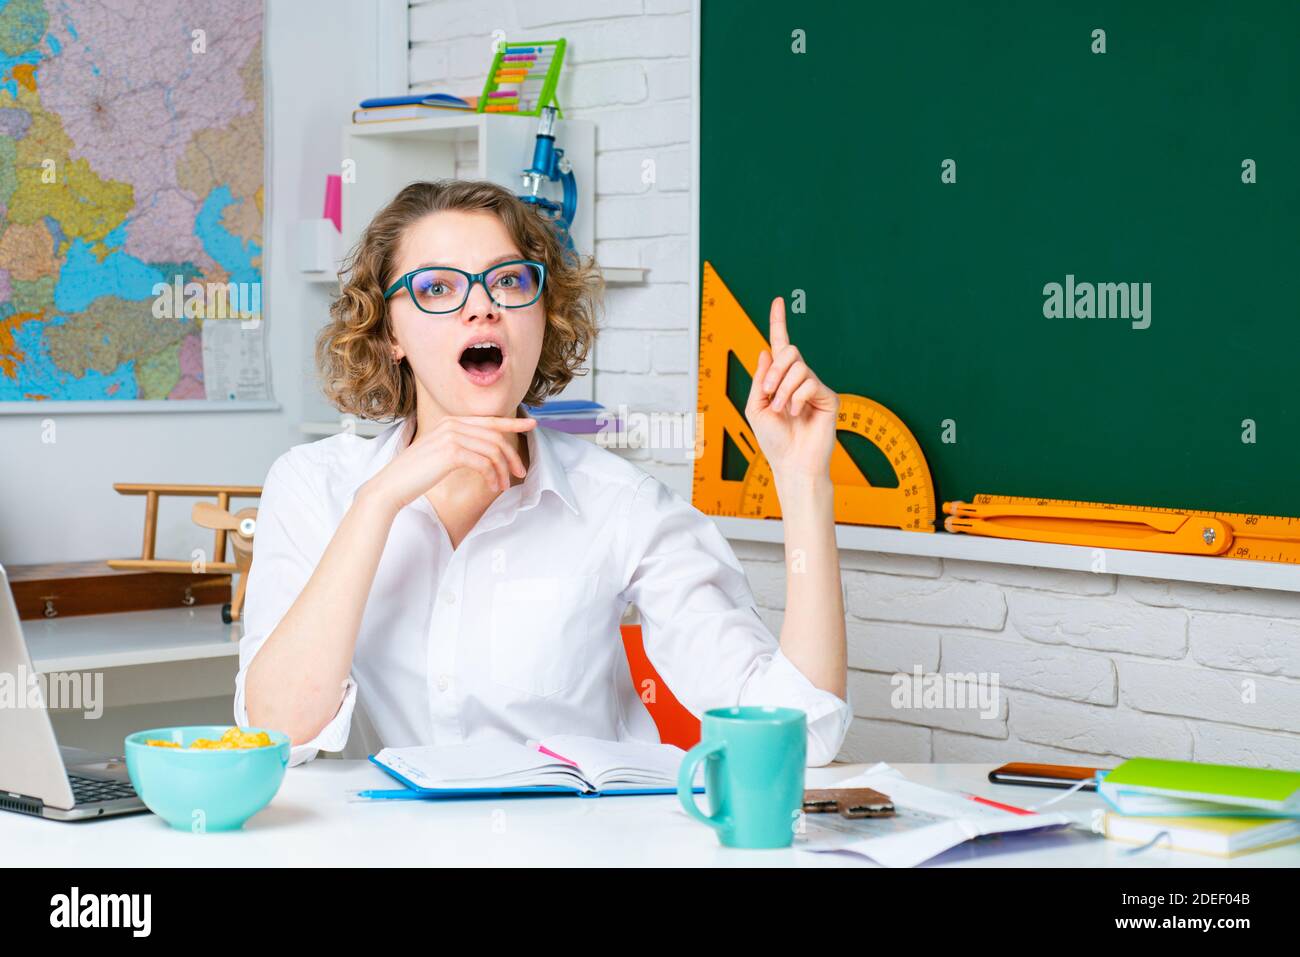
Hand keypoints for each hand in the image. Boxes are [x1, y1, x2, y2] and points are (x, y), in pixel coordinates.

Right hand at [359, 415, 536, 514]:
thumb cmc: (416, 474)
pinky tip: (493, 486)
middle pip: (495, 436)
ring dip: (503, 470)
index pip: (488, 420)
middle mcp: (451, 424)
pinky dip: (493, 476)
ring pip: (492, 450)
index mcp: (450, 422)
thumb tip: (486, 453)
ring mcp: (451, 437)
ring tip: (503, 486)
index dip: (512, 422)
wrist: (392, 485)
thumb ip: (460, 446)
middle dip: (512, 455)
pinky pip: (484, 463)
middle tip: (520, 471)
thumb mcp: (440, 453)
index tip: (531, 424)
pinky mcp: (451, 453)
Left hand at [745, 296, 838, 484]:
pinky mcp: (828, 398)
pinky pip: (810, 383)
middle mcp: (799, 380)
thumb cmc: (774, 440)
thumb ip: (760, 379)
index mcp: (780, 380)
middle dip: (774, 371)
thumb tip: (767, 351)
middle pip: (789, 351)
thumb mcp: (755, 408)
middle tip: (769, 393)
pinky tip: (797, 413)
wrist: (792, 463)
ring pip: (798, 367)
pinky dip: (797, 398)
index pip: (780, 346)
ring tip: (782, 409)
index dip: (778, 322)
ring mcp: (814, 388)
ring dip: (783, 389)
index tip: (778, 301)